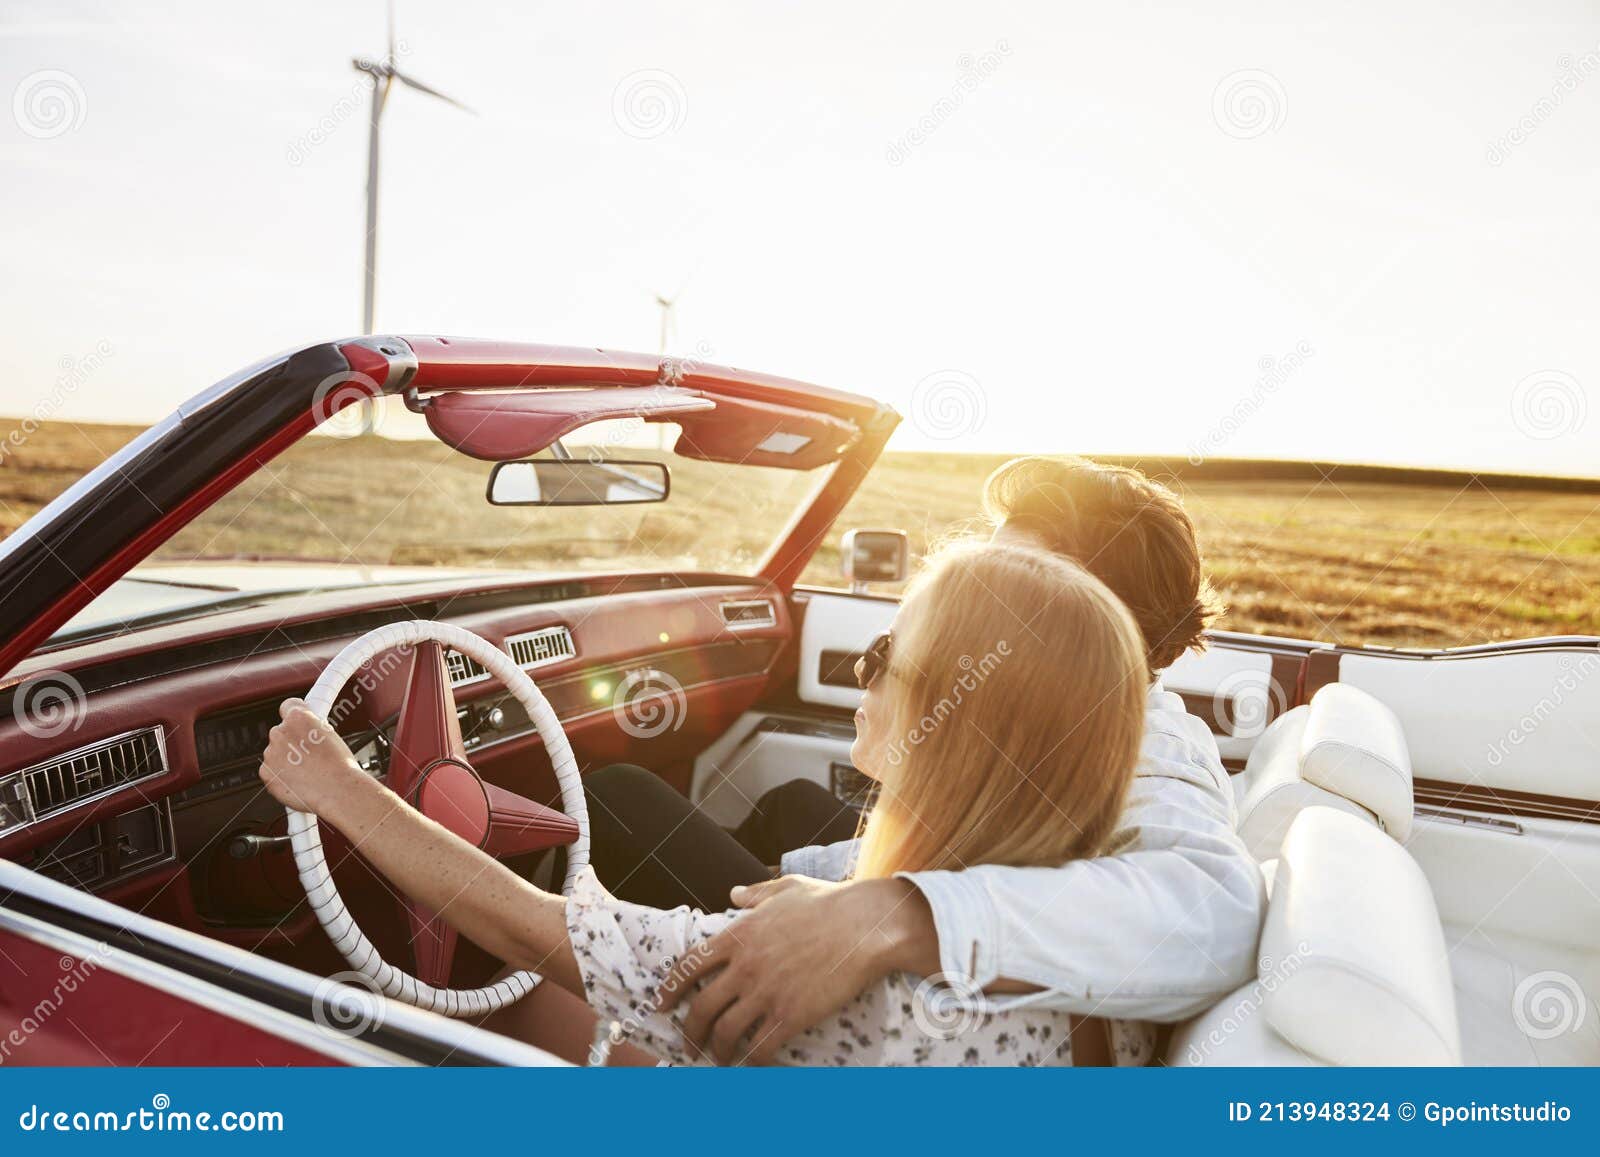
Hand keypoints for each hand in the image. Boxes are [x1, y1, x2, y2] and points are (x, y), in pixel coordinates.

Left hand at [257, 698, 368, 817]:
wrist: (338, 791)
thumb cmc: (340, 766)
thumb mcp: (331, 734)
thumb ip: (312, 727)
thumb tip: (307, 730)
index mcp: (298, 717)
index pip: (288, 706)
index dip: (295, 715)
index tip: (298, 721)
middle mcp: (280, 732)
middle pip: (281, 732)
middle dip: (293, 742)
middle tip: (311, 754)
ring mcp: (270, 753)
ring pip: (276, 753)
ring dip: (288, 760)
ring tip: (309, 770)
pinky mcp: (266, 773)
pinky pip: (271, 771)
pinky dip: (282, 776)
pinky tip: (299, 781)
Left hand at [656, 875, 930, 1064]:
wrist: (865, 925)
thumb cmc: (829, 902)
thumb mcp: (786, 889)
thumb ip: (755, 894)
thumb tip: (734, 893)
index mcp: (738, 935)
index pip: (689, 967)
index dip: (670, 990)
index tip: (662, 1006)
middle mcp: (745, 967)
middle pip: (701, 1008)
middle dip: (690, 1033)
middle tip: (690, 1046)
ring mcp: (766, 993)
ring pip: (725, 1034)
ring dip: (718, 1052)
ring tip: (720, 1060)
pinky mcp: (791, 1015)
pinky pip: (760, 1049)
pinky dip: (752, 1063)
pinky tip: (753, 1066)